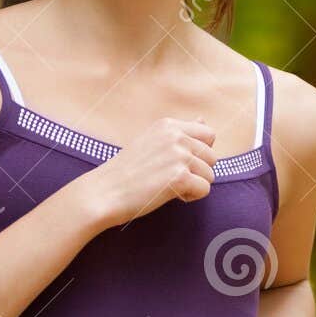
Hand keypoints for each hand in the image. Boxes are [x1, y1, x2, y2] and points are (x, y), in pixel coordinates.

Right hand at [87, 117, 217, 226]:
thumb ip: (180, 132)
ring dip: (193, 185)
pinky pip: (204, 190)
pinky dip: (189, 197)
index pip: (208, 135)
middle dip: (197, 172)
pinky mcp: (180, 177)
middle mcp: (176, 136)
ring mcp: (179, 156)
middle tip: (170, 178)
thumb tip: (203, 119)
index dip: (199, 154)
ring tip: (167, 186)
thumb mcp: (152, 142)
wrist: (104, 192)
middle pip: (212, 157)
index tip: (178, 163)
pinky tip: (169, 195)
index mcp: (169, 125)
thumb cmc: (126, 172)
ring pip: (210, 175)